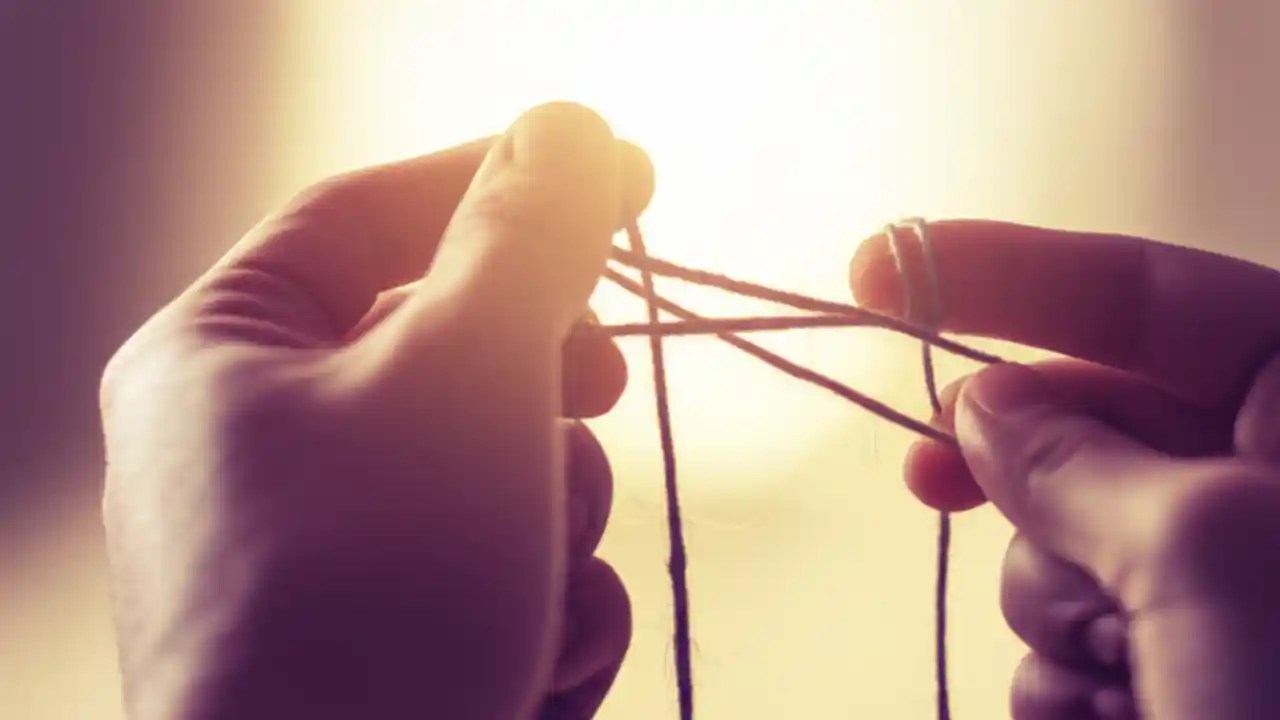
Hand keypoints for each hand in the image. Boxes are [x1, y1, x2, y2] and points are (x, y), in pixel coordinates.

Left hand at [100, 102, 652, 719]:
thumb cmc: (368, 602)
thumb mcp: (458, 377)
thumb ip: (523, 239)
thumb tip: (571, 131)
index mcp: (221, 362)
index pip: (367, 215)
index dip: (498, 178)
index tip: (623, 172)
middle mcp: (265, 454)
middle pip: (450, 347)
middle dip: (539, 389)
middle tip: (585, 393)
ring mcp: (336, 560)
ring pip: (503, 471)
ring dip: (556, 519)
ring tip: (528, 590)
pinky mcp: (398, 644)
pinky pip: (506, 573)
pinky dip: (545, 607)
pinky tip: (527, 669)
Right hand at [850, 221, 1279, 719]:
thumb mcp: (1204, 553)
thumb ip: (1080, 456)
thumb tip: (982, 404)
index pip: (1158, 295)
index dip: (1013, 268)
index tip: (882, 266)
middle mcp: (1279, 500)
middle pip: (1097, 427)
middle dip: (1024, 475)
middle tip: (923, 476)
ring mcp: (1229, 597)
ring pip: (1068, 550)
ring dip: (1055, 606)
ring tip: (1123, 683)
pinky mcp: (1185, 679)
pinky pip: (1075, 646)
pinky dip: (1070, 685)